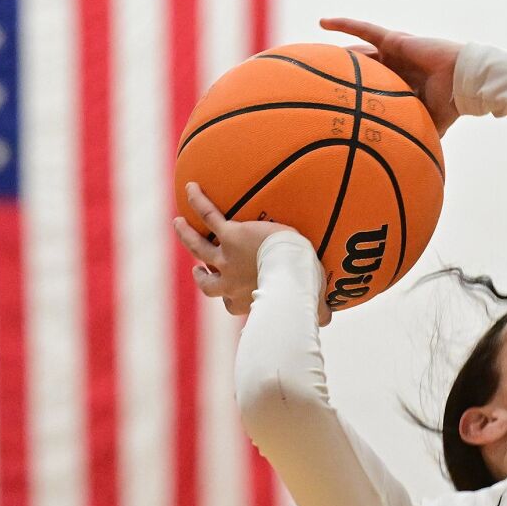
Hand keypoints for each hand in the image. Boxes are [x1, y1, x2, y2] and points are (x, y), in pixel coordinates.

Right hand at [172, 183, 330, 325]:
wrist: (291, 275)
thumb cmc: (301, 294)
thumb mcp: (309, 305)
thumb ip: (318, 311)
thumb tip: (328, 318)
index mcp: (246, 299)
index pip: (231, 303)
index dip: (228, 299)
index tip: (229, 295)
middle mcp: (230, 283)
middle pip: (207, 282)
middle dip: (200, 276)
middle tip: (196, 269)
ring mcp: (226, 259)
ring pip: (198, 247)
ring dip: (187, 236)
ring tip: (178, 223)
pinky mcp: (231, 236)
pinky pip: (210, 217)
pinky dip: (198, 202)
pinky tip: (192, 188)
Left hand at [318, 17, 460, 135]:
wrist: (464, 84)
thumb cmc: (451, 105)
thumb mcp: (428, 125)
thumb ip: (415, 138)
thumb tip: (412, 169)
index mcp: (401, 88)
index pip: (372, 92)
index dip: (355, 97)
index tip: (333, 107)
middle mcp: (395, 69)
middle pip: (361, 71)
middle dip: (341, 77)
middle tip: (316, 85)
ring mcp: (393, 53)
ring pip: (358, 52)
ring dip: (339, 55)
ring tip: (312, 55)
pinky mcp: (394, 40)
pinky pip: (364, 29)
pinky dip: (344, 24)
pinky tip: (323, 22)